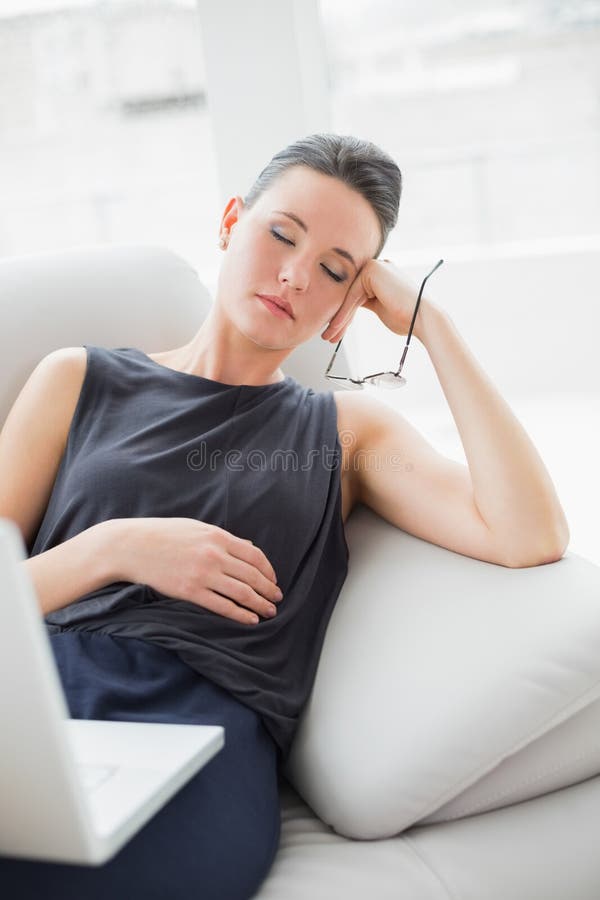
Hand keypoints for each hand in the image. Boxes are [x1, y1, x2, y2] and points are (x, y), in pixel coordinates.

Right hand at [110, 517, 282, 624]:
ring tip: (268, 613)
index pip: (255, 556)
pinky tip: (250, 620)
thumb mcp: (197, 528)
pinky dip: (240, 614)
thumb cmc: (163, 534)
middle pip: (253, 576)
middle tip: (277, 600)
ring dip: (259, 604)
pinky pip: (222, 606)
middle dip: (269, 590)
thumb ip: (224, 539)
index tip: (274, 581)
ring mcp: (202, 574)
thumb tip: (249, 547)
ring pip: (242, 593)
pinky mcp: (190, 591)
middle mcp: (214, 555)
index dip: (269, 571)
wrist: (130, 546)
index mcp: (218, 536)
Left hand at [321, 258, 436, 343]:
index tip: (334, 331)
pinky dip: (344, 313)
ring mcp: (375, 265)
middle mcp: (378, 265)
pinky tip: (336, 328)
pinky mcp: (372, 269)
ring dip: (339, 319)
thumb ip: (366, 302)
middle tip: (328, 336)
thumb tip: (348, 307)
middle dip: (339, 317)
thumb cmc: (406, 317)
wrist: (422, 318)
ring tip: (330, 336)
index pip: (355, 294)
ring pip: (349, 296)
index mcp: (381, 273)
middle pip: (350, 294)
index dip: (344, 315)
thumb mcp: (380, 307)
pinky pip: (352, 295)